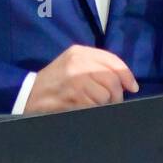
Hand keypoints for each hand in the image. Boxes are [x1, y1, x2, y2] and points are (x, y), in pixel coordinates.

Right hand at [25, 44, 139, 114]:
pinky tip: (85, 107)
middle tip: (114, 101)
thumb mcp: (72, 62)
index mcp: (80, 52)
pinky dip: (94, 109)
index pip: (112, 61)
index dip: (126, 75)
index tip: (132, 87)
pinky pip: (95, 106)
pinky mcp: (73, 97)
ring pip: (106, 95)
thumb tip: (123, 79)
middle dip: (117, 94)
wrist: (29, 93)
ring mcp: (76, 80)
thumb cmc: (55, 79)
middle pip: (112, 79)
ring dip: (104, 104)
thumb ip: (95, 65)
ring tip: (94, 104)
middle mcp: (78, 63)